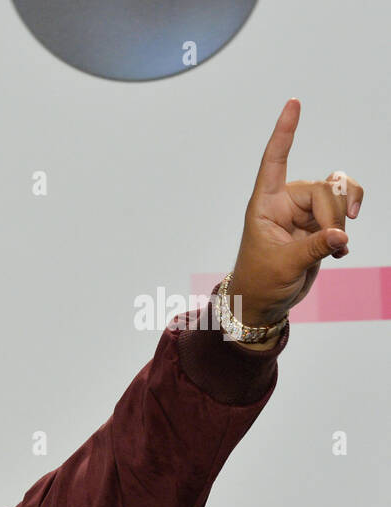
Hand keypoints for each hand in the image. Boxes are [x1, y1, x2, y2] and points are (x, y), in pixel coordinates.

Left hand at [229, 98, 363, 326]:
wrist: (264, 302)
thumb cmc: (260, 282)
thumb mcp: (284, 266)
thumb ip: (314, 248)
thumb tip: (341, 236)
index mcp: (265, 204)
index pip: (275, 161)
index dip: (285, 132)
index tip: (294, 102)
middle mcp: (285, 202)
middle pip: (324, 189)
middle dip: (334, 214)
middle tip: (331, 242)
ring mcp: (304, 212)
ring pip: (339, 195)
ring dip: (344, 218)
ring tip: (335, 245)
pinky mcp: (319, 224)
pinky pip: (345, 209)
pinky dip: (347, 227)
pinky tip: (338, 250)